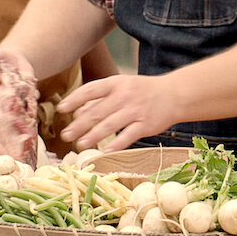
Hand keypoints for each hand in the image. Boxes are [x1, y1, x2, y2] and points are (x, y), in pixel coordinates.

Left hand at [57, 74, 177, 150]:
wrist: (174, 94)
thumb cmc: (142, 91)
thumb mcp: (121, 86)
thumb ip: (100, 98)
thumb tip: (77, 112)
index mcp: (115, 83)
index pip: (90, 90)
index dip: (74, 99)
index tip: (61, 109)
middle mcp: (124, 96)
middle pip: (97, 111)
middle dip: (79, 125)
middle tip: (65, 135)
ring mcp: (135, 110)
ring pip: (110, 125)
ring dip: (93, 136)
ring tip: (80, 145)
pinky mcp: (145, 124)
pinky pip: (128, 136)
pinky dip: (116, 144)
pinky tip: (105, 151)